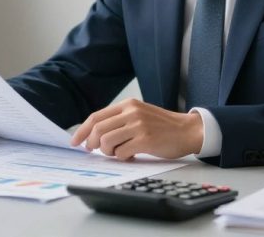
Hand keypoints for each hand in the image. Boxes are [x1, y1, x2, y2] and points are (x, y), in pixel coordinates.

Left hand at [69, 98, 203, 160]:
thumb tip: (95, 136)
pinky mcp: (146, 140)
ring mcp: (138, 126)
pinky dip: (122, 157)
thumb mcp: (139, 115)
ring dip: (108, 152)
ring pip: (106, 141)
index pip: (96, 117)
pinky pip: (121, 152)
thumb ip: (120, 121)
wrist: (188, 130)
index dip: (82, 130)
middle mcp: (131, 113)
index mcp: (127, 105)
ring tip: (118, 152)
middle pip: (98, 129)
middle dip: (92, 143)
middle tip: (95, 150)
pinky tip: (130, 155)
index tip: (75, 141)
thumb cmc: (163, 126)